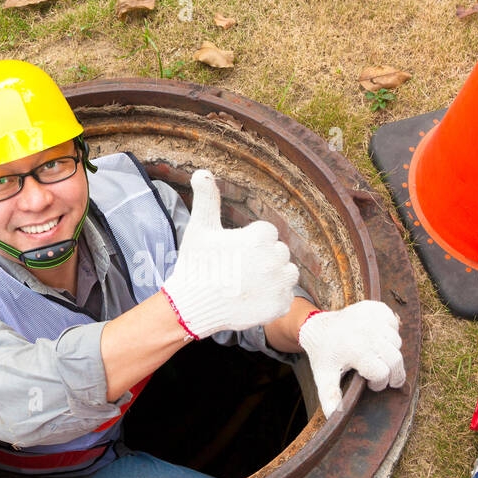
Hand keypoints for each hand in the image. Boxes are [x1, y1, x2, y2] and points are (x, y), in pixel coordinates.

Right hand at [161, 170, 298, 338]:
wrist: (190, 306)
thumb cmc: (195, 265)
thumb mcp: (200, 228)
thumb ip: (208, 199)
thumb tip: (201, 171)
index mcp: (260, 236)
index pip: (267, 234)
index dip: (249, 243)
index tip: (233, 254)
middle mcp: (275, 259)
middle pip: (278, 253)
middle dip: (262, 259)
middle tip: (238, 271)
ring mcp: (279, 284)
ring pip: (287, 274)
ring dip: (273, 278)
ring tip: (247, 284)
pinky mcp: (279, 306)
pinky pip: (285, 297)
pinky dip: (272, 299)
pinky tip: (251, 300)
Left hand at [298, 300, 405, 416]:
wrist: (318, 327)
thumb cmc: (324, 355)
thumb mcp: (324, 377)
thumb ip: (330, 397)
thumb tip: (334, 416)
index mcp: (354, 350)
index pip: (382, 373)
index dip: (379, 384)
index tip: (371, 385)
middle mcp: (365, 332)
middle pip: (395, 359)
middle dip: (394, 373)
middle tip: (386, 378)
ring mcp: (371, 317)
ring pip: (397, 341)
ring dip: (391, 353)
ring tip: (376, 357)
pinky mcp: (375, 307)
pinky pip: (395, 322)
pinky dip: (391, 332)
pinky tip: (378, 339)